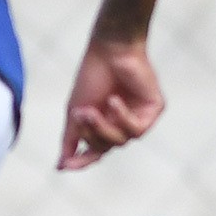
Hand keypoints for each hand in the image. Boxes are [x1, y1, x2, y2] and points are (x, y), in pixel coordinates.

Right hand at [58, 37, 165, 170]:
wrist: (109, 49)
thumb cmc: (93, 75)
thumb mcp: (76, 111)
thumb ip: (72, 139)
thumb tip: (61, 166)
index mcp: (106, 123)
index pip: (96, 151)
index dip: (82, 160)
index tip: (65, 167)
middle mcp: (124, 123)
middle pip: (106, 147)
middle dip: (91, 133)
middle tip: (81, 114)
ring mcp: (140, 116)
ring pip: (121, 141)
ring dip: (103, 128)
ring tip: (91, 109)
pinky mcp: (154, 109)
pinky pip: (137, 129)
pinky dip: (122, 118)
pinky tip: (114, 101)